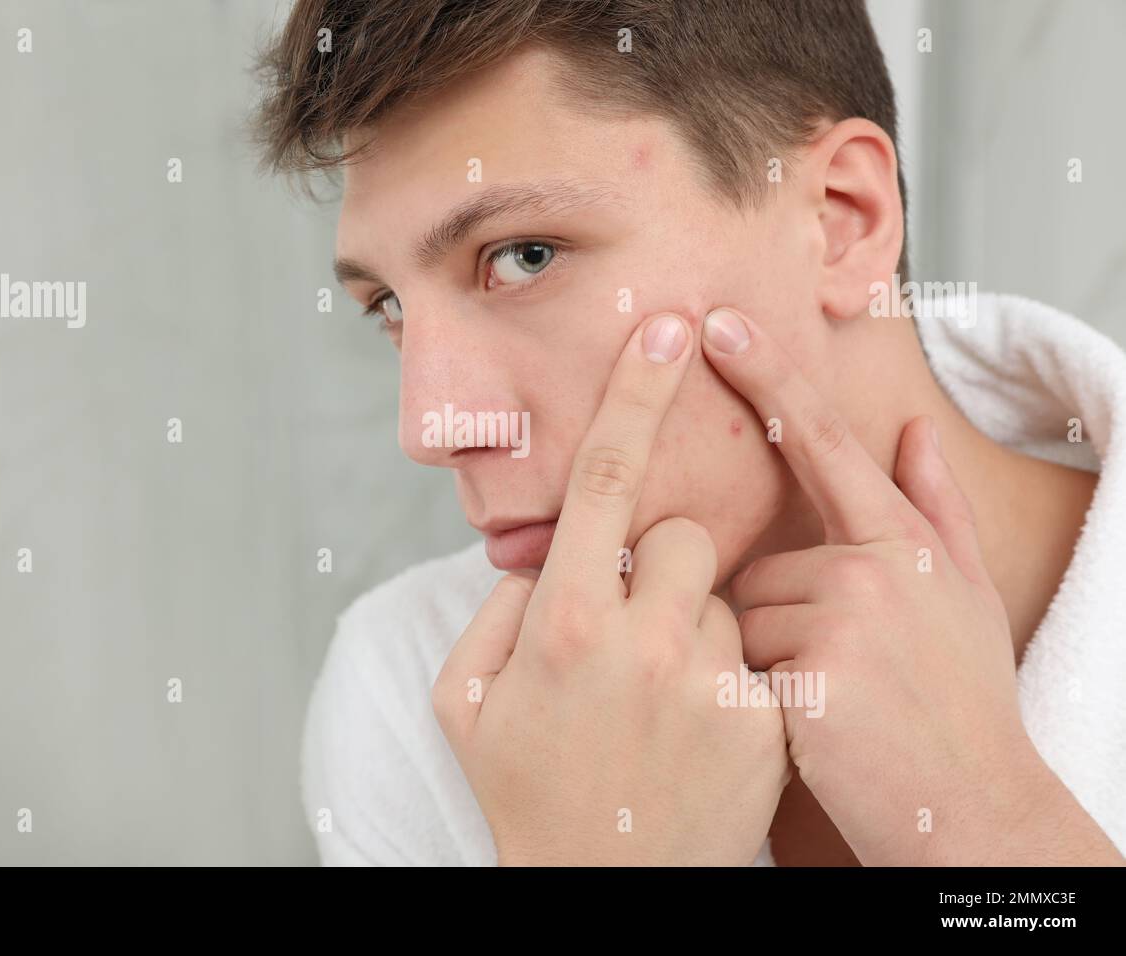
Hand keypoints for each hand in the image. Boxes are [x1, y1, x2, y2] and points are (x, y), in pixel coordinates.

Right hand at [433, 312, 789, 865]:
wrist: (606, 892)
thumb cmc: (524, 793)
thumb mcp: (464, 701)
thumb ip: (494, 609)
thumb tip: (543, 555)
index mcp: (560, 619)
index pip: (603, 477)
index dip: (637, 395)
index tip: (670, 329)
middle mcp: (639, 639)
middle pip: (684, 536)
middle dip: (665, 564)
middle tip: (638, 627)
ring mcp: (710, 681)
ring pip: (725, 596)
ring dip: (696, 626)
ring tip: (664, 698)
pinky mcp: (763, 719)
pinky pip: (755, 653)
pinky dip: (730, 676)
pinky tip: (698, 731)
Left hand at [700, 305, 1121, 864]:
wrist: (974, 811)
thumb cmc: (960, 704)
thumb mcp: (964, 598)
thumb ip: (934, 508)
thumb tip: (910, 428)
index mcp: (902, 541)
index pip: (821, 442)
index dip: (768, 378)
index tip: (719, 324)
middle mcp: (873, 567)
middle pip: (758, 567)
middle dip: (776, 620)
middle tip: (839, 673)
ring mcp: (843, 621)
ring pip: (742, 619)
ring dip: (768, 662)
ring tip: (831, 702)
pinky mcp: (808, 677)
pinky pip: (737, 666)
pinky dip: (760, 699)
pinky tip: (815, 728)